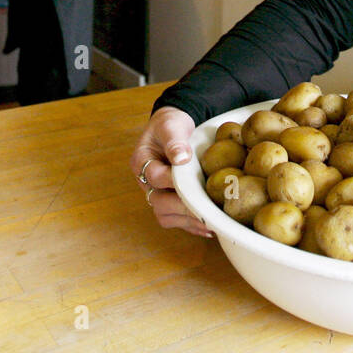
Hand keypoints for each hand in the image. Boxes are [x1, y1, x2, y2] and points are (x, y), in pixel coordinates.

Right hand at [129, 107, 212, 237]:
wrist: (174, 128)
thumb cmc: (171, 125)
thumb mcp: (171, 126)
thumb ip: (175, 141)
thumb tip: (181, 158)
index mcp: (141, 161)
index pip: (154, 176)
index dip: (173, 181)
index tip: (193, 183)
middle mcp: (145, 182)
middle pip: (158, 202)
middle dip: (183, 208)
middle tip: (206, 211)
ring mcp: (157, 193)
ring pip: (165, 216)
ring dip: (188, 221)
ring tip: (211, 224)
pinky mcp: (168, 202)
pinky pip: (176, 220)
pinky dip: (191, 226)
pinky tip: (210, 228)